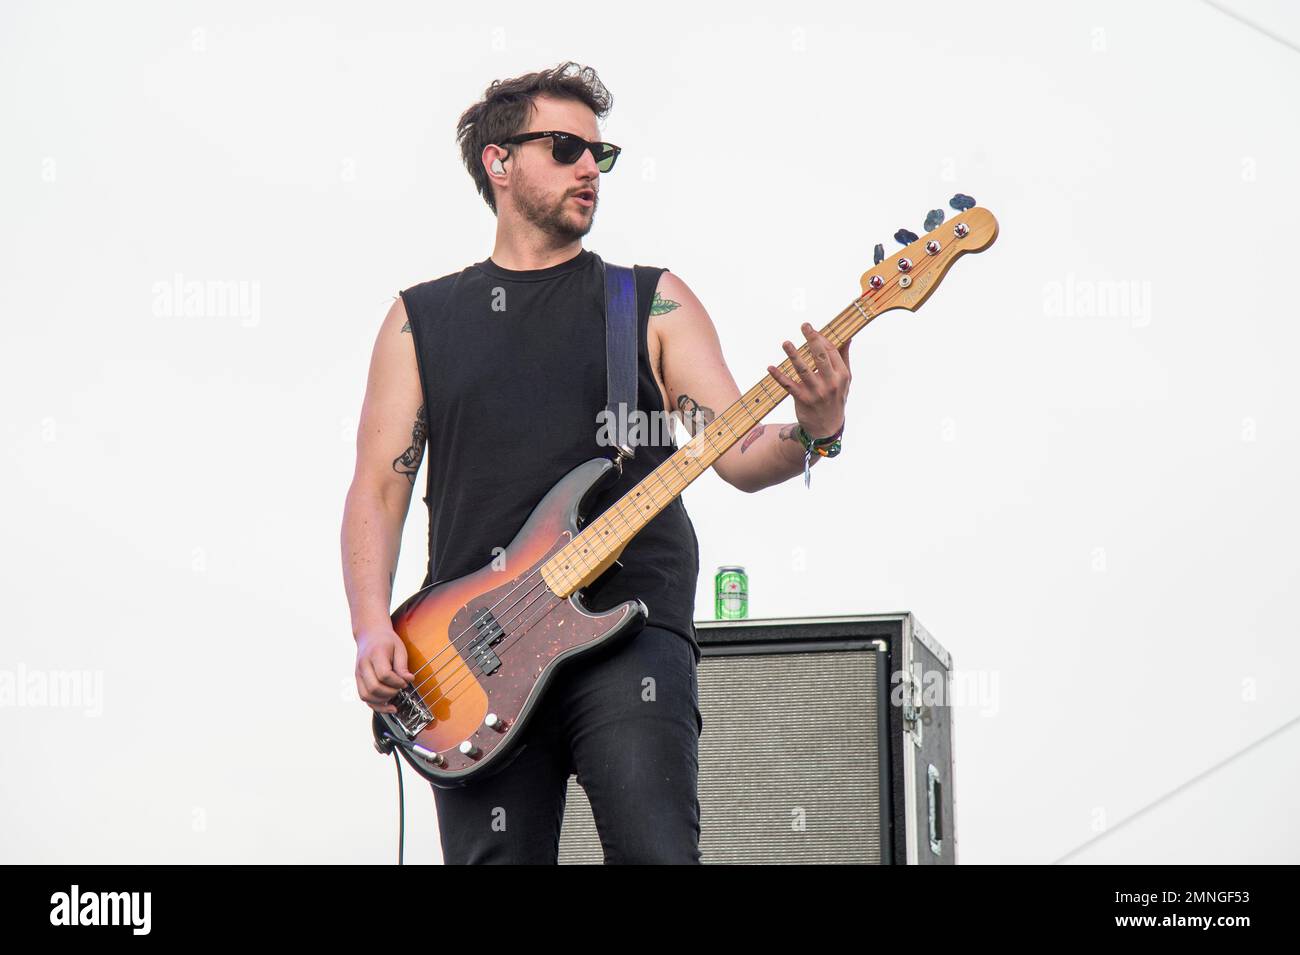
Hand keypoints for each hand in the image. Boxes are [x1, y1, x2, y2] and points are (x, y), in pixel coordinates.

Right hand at [355, 624, 415, 713]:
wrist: (370, 636)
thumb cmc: (387, 642)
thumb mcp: (399, 648)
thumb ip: (403, 665)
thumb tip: (408, 680)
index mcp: (375, 654)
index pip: (384, 675)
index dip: (397, 682)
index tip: (406, 681)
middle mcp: (363, 665)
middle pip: (374, 687)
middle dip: (391, 692)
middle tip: (401, 688)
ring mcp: (358, 674)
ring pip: (367, 696)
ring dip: (383, 701)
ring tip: (395, 695)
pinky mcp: (358, 681)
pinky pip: (364, 698)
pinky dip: (376, 706)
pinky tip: (389, 707)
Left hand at [766, 322, 851, 438]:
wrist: (827, 427)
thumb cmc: (836, 398)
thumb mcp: (845, 380)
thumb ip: (844, 358)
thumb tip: (848, 337)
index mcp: (841, 375)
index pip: (831, 351)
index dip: (821, 338)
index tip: (811, 329)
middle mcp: (830, 383)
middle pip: (820, 357)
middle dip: (812, 340)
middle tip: (804, 326)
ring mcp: (816, 392)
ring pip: (803, 370)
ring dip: (793, 355)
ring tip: (786, 343)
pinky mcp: (802, 400)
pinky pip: (789, 386)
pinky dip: (779, 376)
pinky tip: (770, 367)